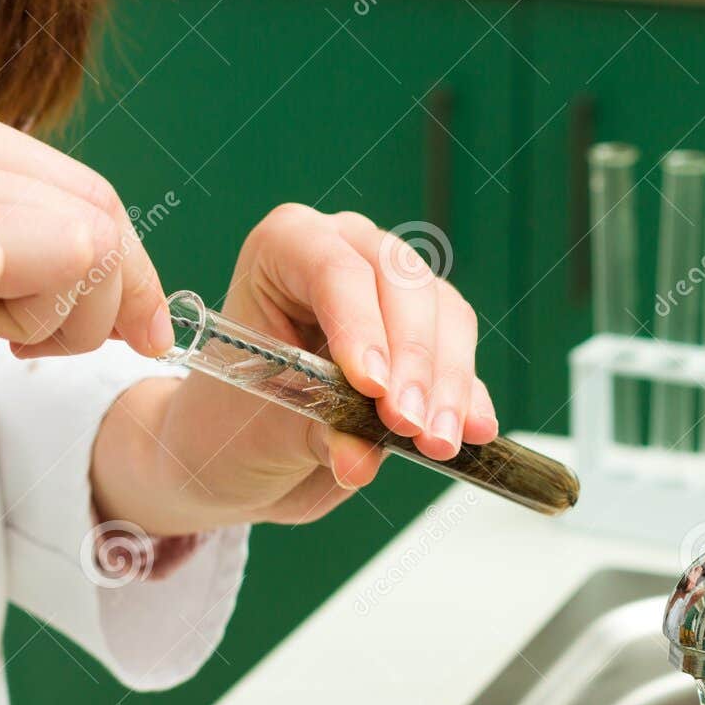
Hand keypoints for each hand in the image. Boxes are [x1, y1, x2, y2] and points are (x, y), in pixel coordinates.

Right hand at [0, 97, 170, 463]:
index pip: (93, 196)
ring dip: (48, 318)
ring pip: (78, 247)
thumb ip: (4, 246)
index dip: (132, 278)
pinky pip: (4, 266)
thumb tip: (117, 279)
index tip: (131, 336)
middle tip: (22, 344)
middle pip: (100, 220)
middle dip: (96, 307)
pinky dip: (4, 319)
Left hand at [91, 204, 499, 531]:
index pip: (334, 270)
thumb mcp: (264, 422)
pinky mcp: (425, 335)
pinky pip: (459, 357)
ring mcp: (392, 289)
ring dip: (446, 384)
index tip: (372, 386)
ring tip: (437, 442)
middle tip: (408, 424)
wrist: (244, 450)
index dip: (359, 325)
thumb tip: (362, 457)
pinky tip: (470, 432)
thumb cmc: (234, 417)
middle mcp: (346, 251)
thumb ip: (318, 429)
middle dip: (412, 360)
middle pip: (402, 286)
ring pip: (444, 316)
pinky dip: (465, 398)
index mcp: (286, 247)